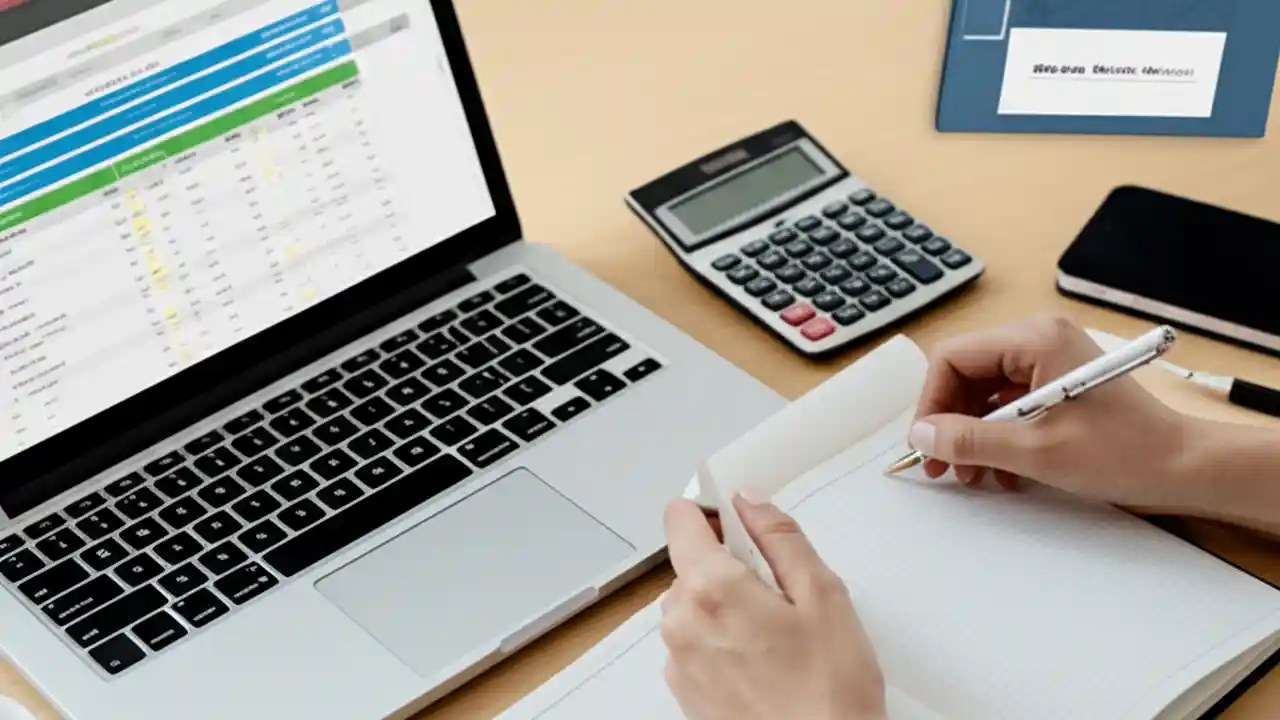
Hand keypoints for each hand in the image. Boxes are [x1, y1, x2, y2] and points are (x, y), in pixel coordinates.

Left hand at [660, 497, 885, 719]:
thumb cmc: (828, 693)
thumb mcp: (823, 596)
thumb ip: (781, 537)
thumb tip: (751, 502)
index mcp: (712, 589)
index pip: (680, 519)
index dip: (711, 512)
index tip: (738, 520)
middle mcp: (682, 621)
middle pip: (690, 564)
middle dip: (729, 566)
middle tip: (779, 593)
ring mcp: (679, 659)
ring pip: (693, 605)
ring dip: (724, 606)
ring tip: (775, 636)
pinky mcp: (684, 690)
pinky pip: (694, 643)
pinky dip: (720, 641)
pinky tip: (762, 663)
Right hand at [910, 314, 1194, 509]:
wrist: (1183, 466)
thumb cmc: (1121, 452)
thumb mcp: (1035, 451)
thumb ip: (970, 440)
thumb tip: (921, 435)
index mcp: (1033, 338)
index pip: (953, 358)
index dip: (932, 403)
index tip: (929, 446)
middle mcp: (1038, 337)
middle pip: (966, 373)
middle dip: (951, 422)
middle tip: (943, 467)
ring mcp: (1049, 357)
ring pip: (984, 391)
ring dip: (973, 434)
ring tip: (975, 474)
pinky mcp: (1058, 380)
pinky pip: (1008, 401)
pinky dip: (998, 435)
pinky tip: (1003, 469)